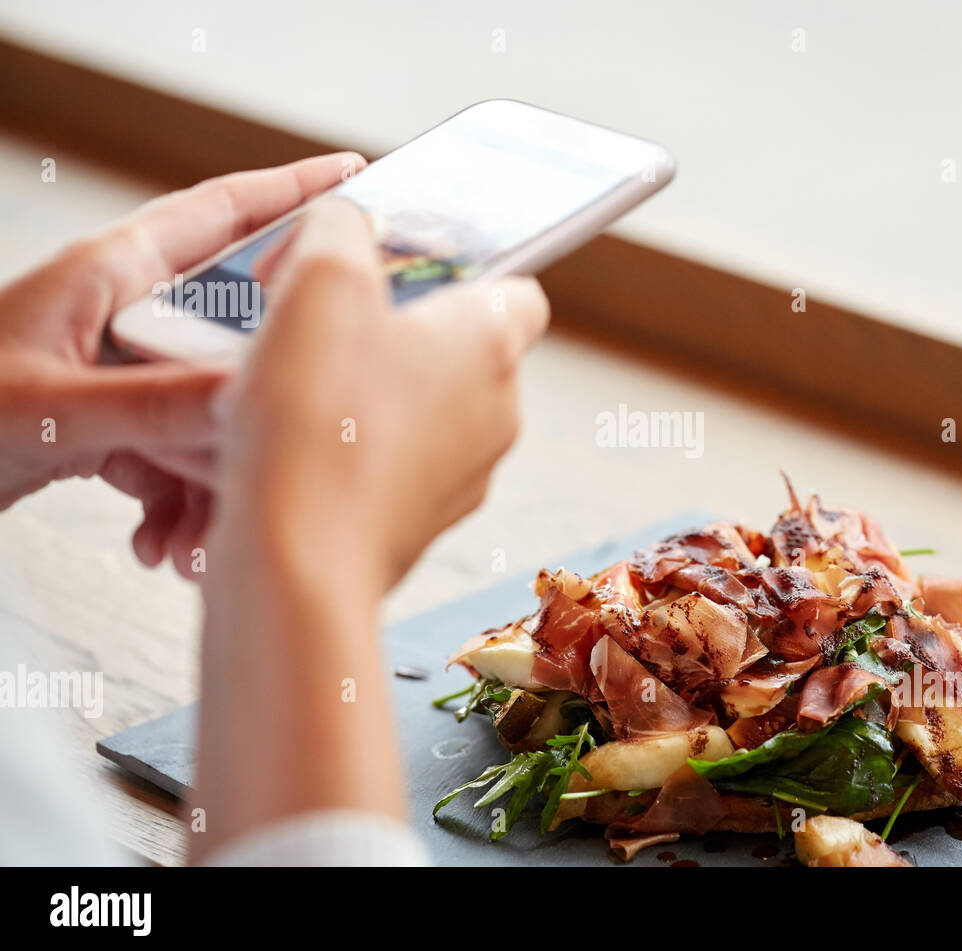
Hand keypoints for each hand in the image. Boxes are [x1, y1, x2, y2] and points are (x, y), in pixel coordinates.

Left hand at [0, 153, 364, 571]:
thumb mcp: (51, 407)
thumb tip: (253, 397)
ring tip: (204, 535)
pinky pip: (177, 460)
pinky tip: (164, 545)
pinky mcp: (110, 429)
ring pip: (214, 412)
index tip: (357, 181)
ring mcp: (120, 376)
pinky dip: (180, 509)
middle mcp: (123, 319)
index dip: (294, 193)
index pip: (220, 214)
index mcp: (110, 277)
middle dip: (265, 401)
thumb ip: (156, 404)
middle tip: (298, 430)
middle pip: (238, 335)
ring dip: (219, 481)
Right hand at [208, 198, 549, 594]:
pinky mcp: (420, 525)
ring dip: (365, 390)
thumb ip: (340, 228)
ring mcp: (462, 477)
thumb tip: (346, 223)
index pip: (516, 289)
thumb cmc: (318, 418)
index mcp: (492, 345)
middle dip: (391, 329)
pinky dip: (351, 449)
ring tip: (293, 385)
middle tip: (323, 319)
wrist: (296, 562)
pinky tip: (291, 445)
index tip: (404, 267)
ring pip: (419, 411)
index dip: (463, 269)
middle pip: (456, 349)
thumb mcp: (319, 279)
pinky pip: (390, 466)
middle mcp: (496, 413)